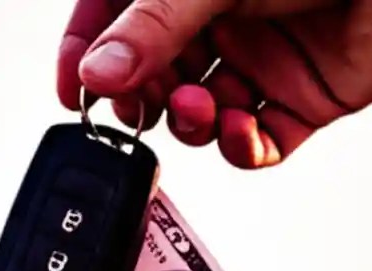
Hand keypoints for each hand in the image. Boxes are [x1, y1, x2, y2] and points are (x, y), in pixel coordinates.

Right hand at [57, 0, 371, 168]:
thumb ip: (149, 30)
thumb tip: (94, 77)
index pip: (114, 21)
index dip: (86, 57)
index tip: (73, 94)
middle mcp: (218, 20)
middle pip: (153, 77)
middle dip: (146, 98)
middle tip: (146, 104)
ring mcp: (258, 62)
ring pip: (199, 115)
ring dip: (193, 122)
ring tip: (205, 109)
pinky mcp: (298, 101)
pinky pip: (255, 143)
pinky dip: (241, 147)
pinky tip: (241, 129)